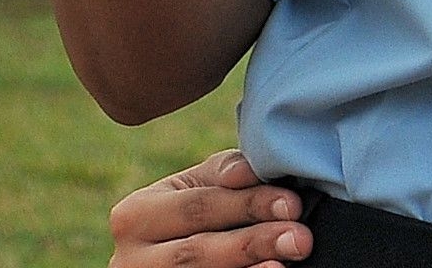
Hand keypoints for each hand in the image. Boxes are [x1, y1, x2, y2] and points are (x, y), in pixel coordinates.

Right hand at [109, 149, 310, 267]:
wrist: (180, 244)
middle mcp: (129, 256)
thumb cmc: (200, 210)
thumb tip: (243, 173)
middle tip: (301, 238)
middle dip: (254, 242)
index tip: (293, 204)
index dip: (248, 204)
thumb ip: (225, 172)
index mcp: (135, 213)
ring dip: (251, 266)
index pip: (198, 207)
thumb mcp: (202, 186)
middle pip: (197, 251)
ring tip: (289, 255)